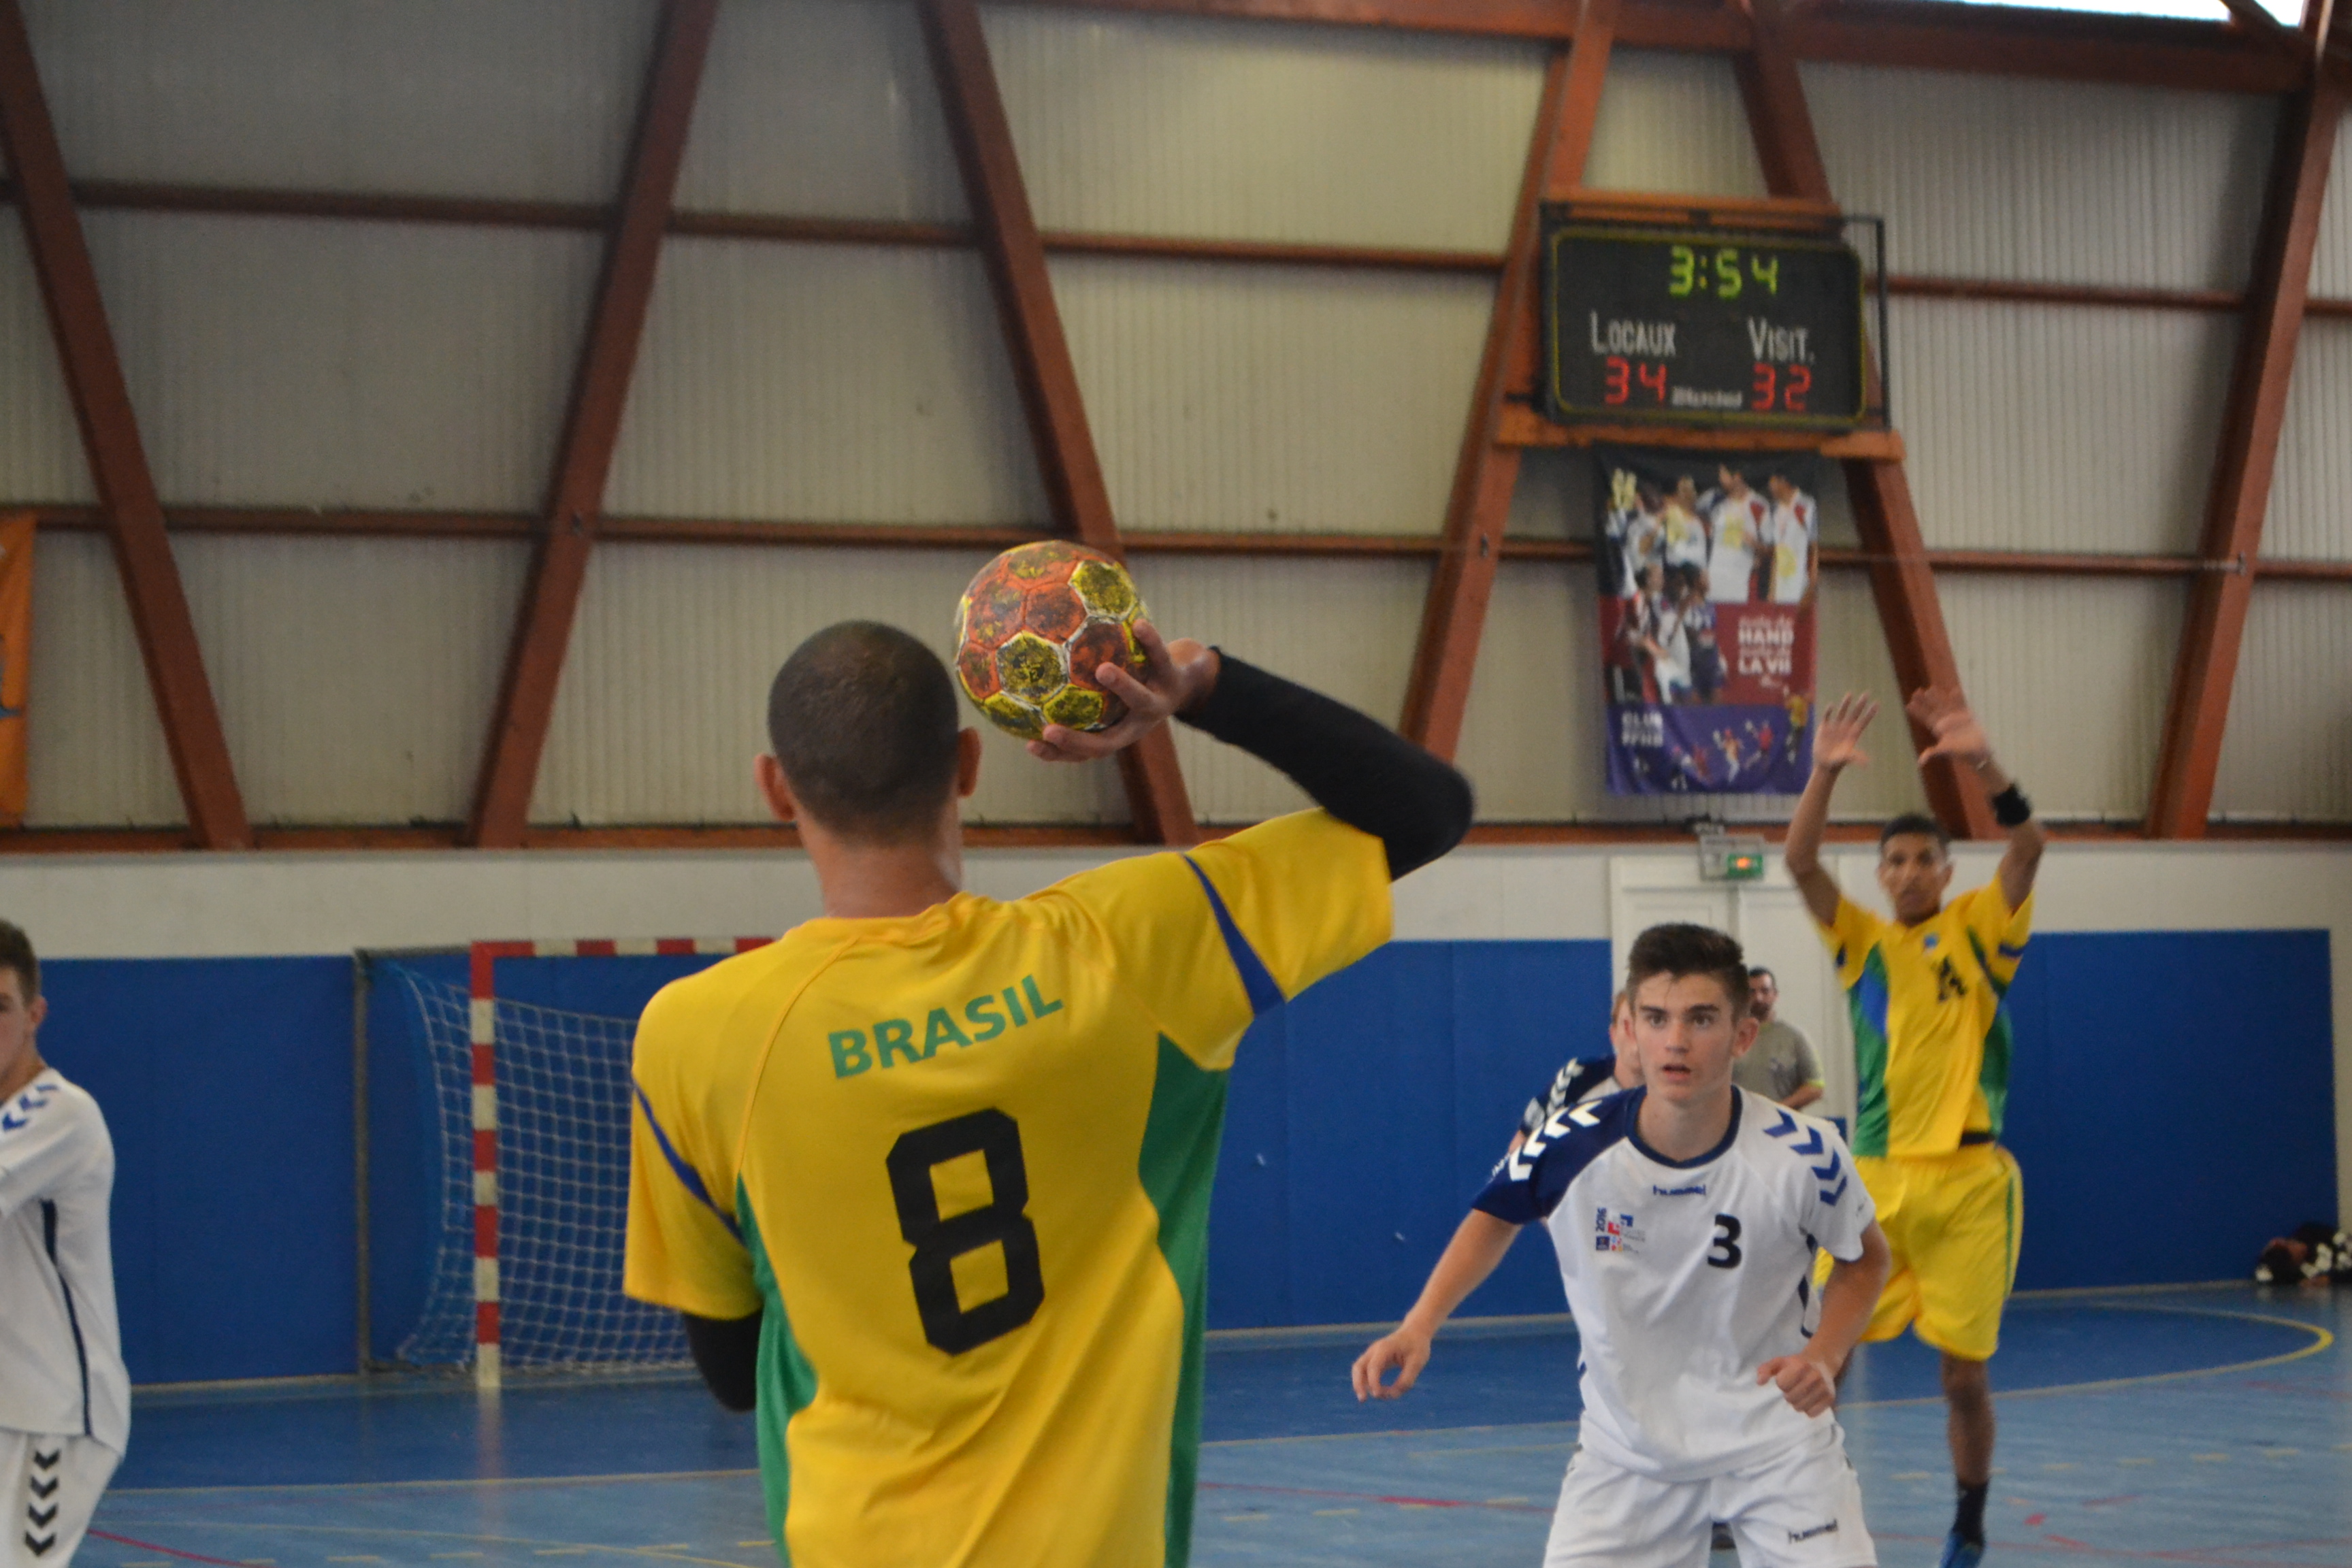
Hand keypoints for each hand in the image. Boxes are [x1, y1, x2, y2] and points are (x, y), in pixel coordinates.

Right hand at [1026, 622, 1215, 762]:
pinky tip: (1139, 624)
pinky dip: (1151, 642)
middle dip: (1077, 741)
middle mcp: (1136, 725)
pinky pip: (1161, 659)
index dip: (1059, 753)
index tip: (1030, 744)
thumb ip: (1071, 684)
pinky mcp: (1176, 680)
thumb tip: (1015, 662)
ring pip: (1141, 701)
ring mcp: (1158, 705)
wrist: (1187, 680)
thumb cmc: (1134, 682)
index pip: (1084, 751)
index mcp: (1117, 732)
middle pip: (1107, 743)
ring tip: (1102, 670)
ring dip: (1123, 687)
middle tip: (1048, 730)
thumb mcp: (1105, 688)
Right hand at [1351, 1326, 1432, 1401]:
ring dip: (1360, 1384)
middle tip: (1362, 1400)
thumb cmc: (1417, 1346)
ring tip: (1365, 1399)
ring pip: (1359, 1369)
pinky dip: (1367, 1383)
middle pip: (1358, 1367)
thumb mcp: (1417, 1363)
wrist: (1415, 1332)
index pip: (1373, 1367)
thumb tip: (1393, 1395)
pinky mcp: (1375, 1360)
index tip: (1379, 1395)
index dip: (1374, 1382)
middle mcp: (1375, 1350)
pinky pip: (1365, 1372)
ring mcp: (1373, 1354)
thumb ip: (1406, 1380)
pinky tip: (1376, 1392)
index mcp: (1385, 1348)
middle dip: (1358, 1384)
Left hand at [1757, 1350, 1838, 1416]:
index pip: (1782, 1384)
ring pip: (1801, 1407)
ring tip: (1801, 1393)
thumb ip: (1765, 1369)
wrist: (1821, 1363)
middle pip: (1791, 1398)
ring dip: (1797, 1403)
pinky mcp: (1830, 1399)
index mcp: (1801, 1365)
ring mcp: (1824, 1388)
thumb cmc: (1796, 1364)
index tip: (1785, 1378)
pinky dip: (1808, 1409)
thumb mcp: (1779, 1362)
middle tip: (1793, 1387)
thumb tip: (1759, 1382)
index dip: (1781, 1383)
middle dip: (1788, 1394)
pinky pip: (1812, 1413)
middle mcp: (1814, 1376)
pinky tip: (1809, 1400)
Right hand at [1812, 692, 1875, 774]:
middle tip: (1867, 693)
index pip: (1863, 721)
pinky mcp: (1824, 729)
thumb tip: (1866, 763)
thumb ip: (1856, 758)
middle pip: (1855, 713)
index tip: (1877, 704)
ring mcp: (1835, 727)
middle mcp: (1845, 728)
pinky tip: (1831, 706)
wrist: (1824, 764)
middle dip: (1861, 704)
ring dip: (1846, 704)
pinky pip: (1827, 717)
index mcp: (1853, 734)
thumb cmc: (1837, 762)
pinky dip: (1829, 712)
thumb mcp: (1847, 758)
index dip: (1870, 713)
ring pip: (1842, 712)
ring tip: (1850, 694)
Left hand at [1906, 687, 1989, 769]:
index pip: (1925, 718)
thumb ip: (1933, 753)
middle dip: (1925, 701)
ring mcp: (1955, 718)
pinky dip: (1958, 698)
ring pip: (1945, 704)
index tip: (1909, 705)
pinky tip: (1954, 690)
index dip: (1917, 712)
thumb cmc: (1961, 753)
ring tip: (1931, 688)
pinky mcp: (1967, 716)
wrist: (1978, 752)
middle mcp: (1945, 722)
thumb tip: (1920, 763)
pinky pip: (1961, 704)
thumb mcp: (1946, 751)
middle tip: (1916, 692)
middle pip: (1933, 708)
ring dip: (1938, 697)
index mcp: (1938, 729)